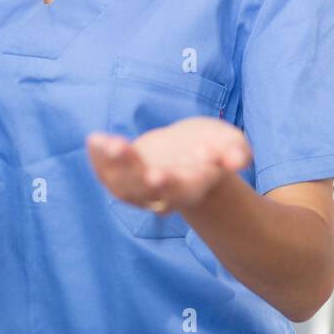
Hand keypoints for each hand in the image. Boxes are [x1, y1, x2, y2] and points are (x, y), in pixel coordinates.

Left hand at [87, 116, 252, 214]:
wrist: (192, 153)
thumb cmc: (215, 149)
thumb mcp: (232, 146)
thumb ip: (236, 154)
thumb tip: (238, 161)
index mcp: (191, 188)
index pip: (178, 192)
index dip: (168, 185)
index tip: (158, 174)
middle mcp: (162, 194)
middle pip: (144, 190)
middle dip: (132, 173)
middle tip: (120, 151)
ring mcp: (140, 187)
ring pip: (122, 184)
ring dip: (111, 164)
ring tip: (105, 141)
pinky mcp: (123, 176)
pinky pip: (107, 174)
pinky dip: (99, 159)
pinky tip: (95, 139)